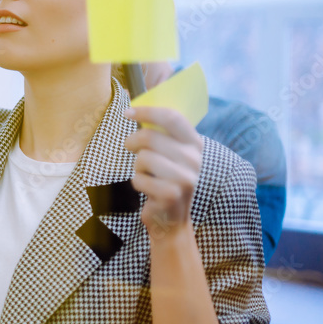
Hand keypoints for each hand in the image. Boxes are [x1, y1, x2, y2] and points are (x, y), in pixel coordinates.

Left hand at [124, 106, 203, 239]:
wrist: (171, 219)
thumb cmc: (163, 179)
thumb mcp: (168, 154)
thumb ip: (159, 132)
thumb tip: (134, 104)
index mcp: (194, 143)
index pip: (172, 117)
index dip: (147, 111)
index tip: (128, 113)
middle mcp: (194, 159)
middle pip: (150, 136)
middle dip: (132, 142)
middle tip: (131, 148)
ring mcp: (185, 178)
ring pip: (143, 158)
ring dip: (137, 167)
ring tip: (147, 175)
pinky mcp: (171, 194)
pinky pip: (138, 178)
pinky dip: (137, 183)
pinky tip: (148, 190)